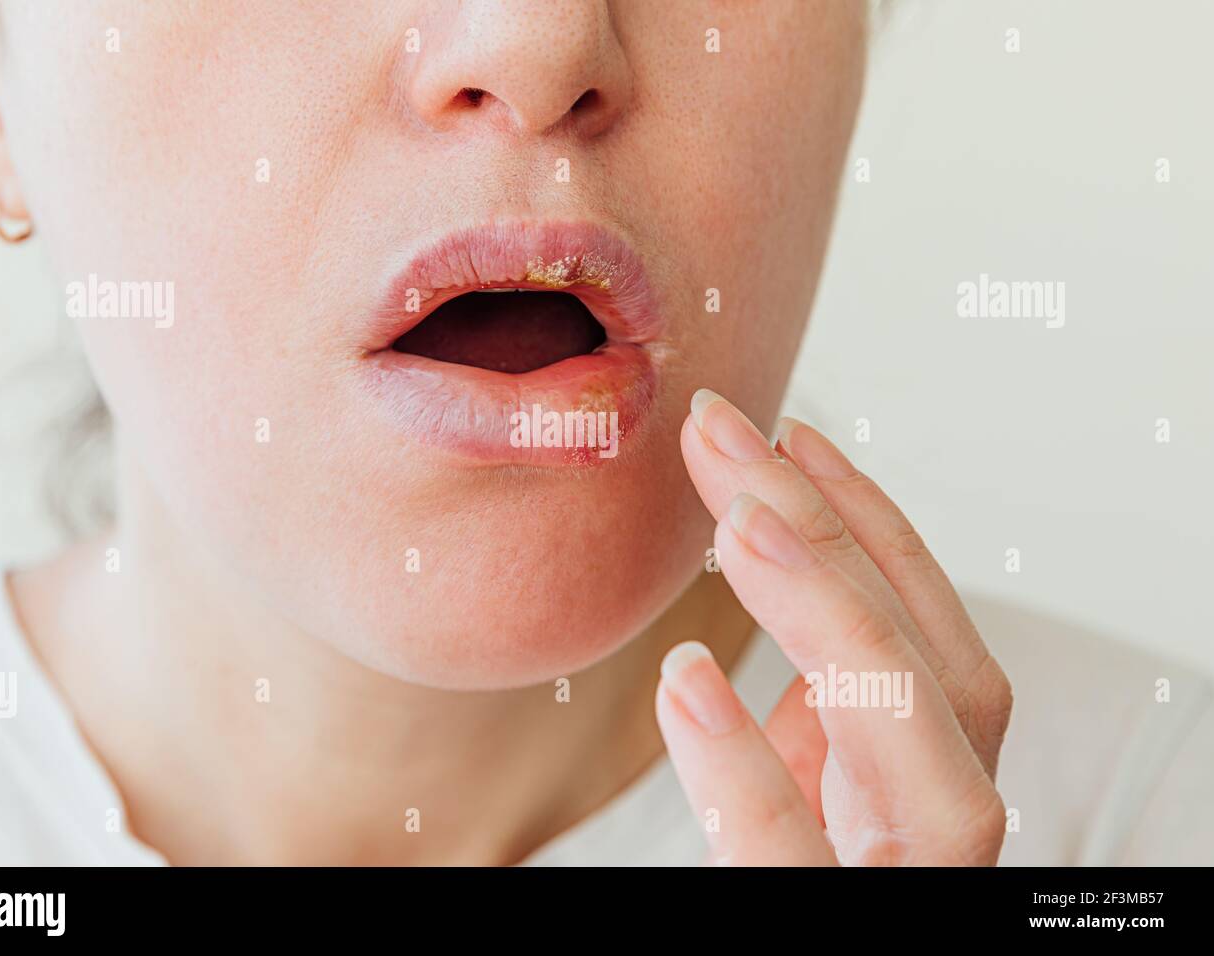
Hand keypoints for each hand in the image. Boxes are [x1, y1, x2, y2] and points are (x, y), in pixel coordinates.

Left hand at [656, 389, 1012, 865]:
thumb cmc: (805, 885)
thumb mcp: (822, 807)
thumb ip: (825, 729)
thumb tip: (783, 637)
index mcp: (932, 783)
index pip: (929, 637)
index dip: (869, 525)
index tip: (790, 436)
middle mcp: (944, 832)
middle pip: (926, 666)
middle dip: (832, 532)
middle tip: (722, 432)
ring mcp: (911, 885)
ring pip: (917, 752)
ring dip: (832, 617)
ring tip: (740, 523)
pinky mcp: (838, 927)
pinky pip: (792, 863)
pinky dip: (742, 770)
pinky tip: (686, 677)